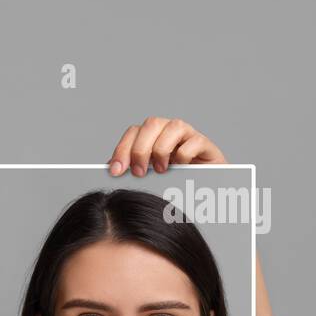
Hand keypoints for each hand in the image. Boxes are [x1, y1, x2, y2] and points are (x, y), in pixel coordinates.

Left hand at [108, 117, 225, 175]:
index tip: (116, 171)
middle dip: (141, 149)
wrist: (204, 191)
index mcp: (152, 136)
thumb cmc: (173, 182)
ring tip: (161, 170)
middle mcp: (169, 131)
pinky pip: (194, 141)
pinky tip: (181, 167)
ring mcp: (189, 135)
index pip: (133, 132)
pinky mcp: (206, 145)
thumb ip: (131, 168)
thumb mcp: (148, 176)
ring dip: (162, 149)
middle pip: (152, 124)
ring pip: (174, 126)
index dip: (122, 149)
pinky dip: (184, 154)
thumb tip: (110, 167)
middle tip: (139, 173)